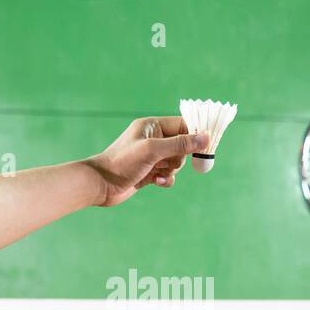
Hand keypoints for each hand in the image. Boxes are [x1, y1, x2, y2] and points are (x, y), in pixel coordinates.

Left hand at [86, 117, 208, 207]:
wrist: (100, 185)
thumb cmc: (122, 162)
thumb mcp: (153, 151)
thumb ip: (180, 144)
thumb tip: (206, 138)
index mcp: (151, 126)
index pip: (182, 124)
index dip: (196, 134)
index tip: (208, 144)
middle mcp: (152, 139)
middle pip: (182, 145)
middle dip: (179, 157)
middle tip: (169, 162)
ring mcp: (151, 156)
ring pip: (177, 162)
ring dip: (171, 169)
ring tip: (157, 172)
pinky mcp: (149, 172)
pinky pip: (168, 174)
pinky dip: (165, 179)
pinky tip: (155, 181)